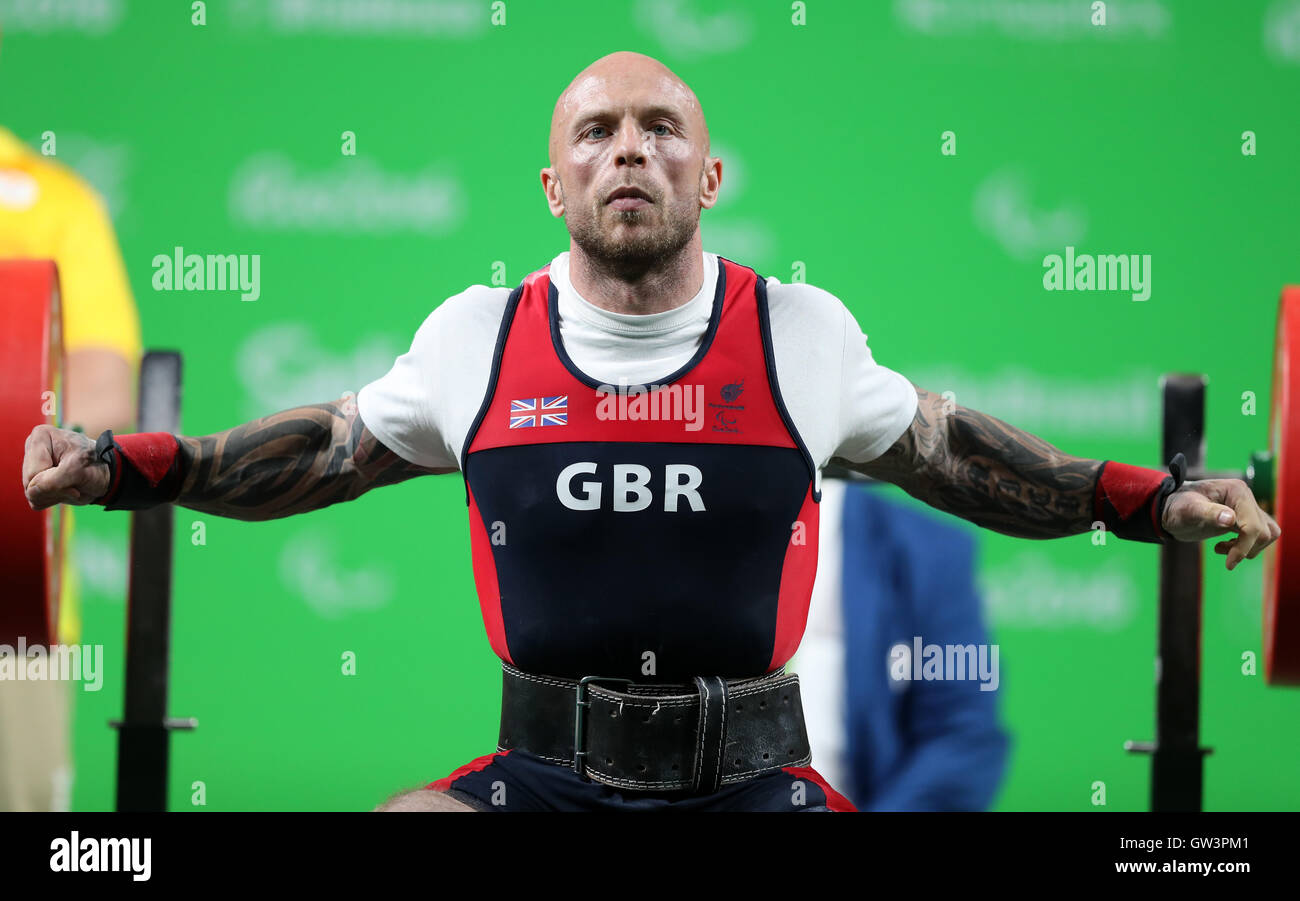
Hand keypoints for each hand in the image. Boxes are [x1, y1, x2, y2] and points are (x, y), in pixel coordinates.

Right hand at [22, 425, 110, 509]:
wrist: (105, 474)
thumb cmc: (95, 465)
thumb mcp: (78, 470)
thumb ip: (52, 482)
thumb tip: (31, 492)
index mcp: (40, 437)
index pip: (33, 473)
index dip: (55, 480)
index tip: (76, 473)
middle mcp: (31, 449)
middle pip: (30, 484)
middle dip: (56, 488)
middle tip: (75, 480)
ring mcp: (30, 466)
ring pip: (33, 494)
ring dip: (57, 494)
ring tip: (72, 482)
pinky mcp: (34, 481)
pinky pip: (37, 500)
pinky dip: (55, 498)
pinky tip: (66, 487)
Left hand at [1161, 478, 1280, 569]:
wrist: (1170, 509)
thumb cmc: (1176, 507)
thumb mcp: (1188, 510)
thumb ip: (1208, 513)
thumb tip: (1230, 519)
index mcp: (1236, 491)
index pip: (1252, 525)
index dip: (1243, 547)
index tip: (1229, 564)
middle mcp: (1246, 498)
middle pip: (1263, 532)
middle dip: (1245, 548)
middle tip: (1219, 551)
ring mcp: (1247, 508)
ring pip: (1267, 534)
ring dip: (1249, 548)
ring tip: (1222, 548)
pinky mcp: (1244, 519)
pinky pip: (1260, 536)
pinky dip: (1247, 546)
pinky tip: (1225, 547)